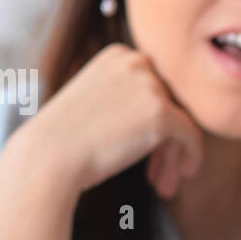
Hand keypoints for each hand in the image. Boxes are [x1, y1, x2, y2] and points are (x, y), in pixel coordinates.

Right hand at [12, 42, 205, 199]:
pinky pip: (192, 135)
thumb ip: (129, 98)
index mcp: (119, 54)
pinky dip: (192, 155)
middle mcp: (136, 61)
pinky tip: (186, 175)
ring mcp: (150, 85)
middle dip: (166, 143)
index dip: (155, 123)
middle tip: (160, 174)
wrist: (48, 157)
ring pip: (181, 122)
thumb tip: (171, 117)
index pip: (154, 87)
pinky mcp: (161, 113)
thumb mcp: (97, 101)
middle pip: (170, 104)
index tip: (149, 153)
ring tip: (166, 184)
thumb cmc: (66, 140)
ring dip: (173, 155)